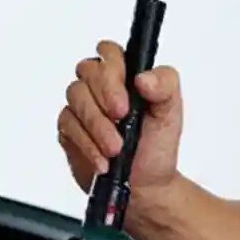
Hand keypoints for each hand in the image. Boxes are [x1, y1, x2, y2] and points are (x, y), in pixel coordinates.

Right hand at [58, 40, 182, 193]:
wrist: (144, 186)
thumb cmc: (156, 146)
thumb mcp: (171, 114)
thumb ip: (165, 86)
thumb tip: (144, 77)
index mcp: (126, 74)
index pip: (109, 53)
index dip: (112, 73)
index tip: (125, 102)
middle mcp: (100, 86)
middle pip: (87, 73)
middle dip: (104, 101)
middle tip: (121, 121)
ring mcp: (82, 106)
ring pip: (75, 99)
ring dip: (96, 126)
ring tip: (115, 149)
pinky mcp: (70, 128)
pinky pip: (68, 126)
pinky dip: (87, 144)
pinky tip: (102, 159)